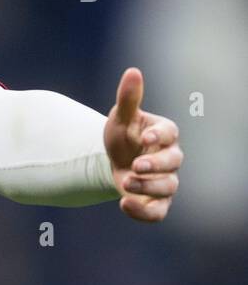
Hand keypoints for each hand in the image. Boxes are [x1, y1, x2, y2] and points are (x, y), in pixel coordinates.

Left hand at [103, 67, 182, 222]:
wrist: (112, 162)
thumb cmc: (123, 135)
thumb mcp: (120, 118)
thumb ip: (128, 98)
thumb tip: (132, 71)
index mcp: (163, 134)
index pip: (169, 133)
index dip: (159, 135)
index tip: (145, 136)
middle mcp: (169, 158)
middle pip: (173, 162)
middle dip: (155, 165)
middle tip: (135, 165)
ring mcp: (164, 181)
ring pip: (168, 187)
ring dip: (147, 187)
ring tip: (125, 182)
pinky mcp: (155, 202)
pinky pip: (158, 212)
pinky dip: (143, 212)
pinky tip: (124, 204)